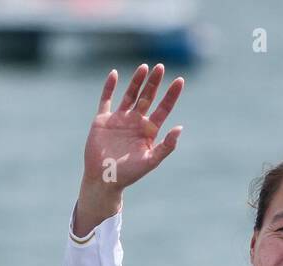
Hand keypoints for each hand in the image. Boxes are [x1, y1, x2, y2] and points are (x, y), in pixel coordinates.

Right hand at [72, 63, 184, 236]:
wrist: (103, 180)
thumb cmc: (128, 174)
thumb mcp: (150, 161)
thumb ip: (166, 146)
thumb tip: (180, 128)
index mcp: (149, 131)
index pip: (163, 108)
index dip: (171, 95)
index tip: (180, 80)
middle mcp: (136, 122)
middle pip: (148, 97)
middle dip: (154, 83)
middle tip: (161, 67)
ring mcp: (119, 119)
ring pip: (130, 95)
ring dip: (137, 81)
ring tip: (144, 67)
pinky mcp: (103, 120)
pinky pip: (106, 99)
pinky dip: (109, 87)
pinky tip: (114, 74)